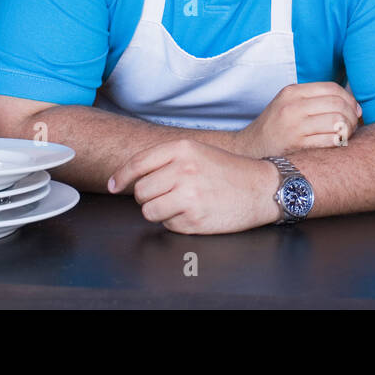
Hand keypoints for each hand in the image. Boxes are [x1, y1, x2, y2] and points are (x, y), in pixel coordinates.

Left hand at [108, 139, 279, 233]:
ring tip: (183, 204)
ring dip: (160, 211)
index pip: (137, 164)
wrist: (262, 188)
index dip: (120, 177)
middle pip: (140, 191)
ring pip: (149, 211)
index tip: (112, 186)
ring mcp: (189, 195)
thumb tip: (130, 177)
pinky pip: (167, 225)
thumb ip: (166, 159)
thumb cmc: (229, 171)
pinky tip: (196, 213)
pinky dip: (176, 222)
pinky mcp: (194, 219)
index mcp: (183, 149)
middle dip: (149, 196)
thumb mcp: (198, 152)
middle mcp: (183, 170)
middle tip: (170, 194)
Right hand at [231, 82, 361, 157]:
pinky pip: (330, 140)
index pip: (332, 88)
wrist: (249, 149)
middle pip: (338, 104)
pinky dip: (340, 142)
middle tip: (353, 125)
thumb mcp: (288, 103)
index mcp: (292, 92)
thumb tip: (353, 104)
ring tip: (345, 136)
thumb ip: (315, 99)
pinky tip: (337, 145)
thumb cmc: (275, 127)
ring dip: (348, 130)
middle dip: (352, 116)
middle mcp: (293, 106)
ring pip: (337, 122)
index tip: (354, 110)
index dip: (349, 99)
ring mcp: (295, 126)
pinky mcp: (297, 145)